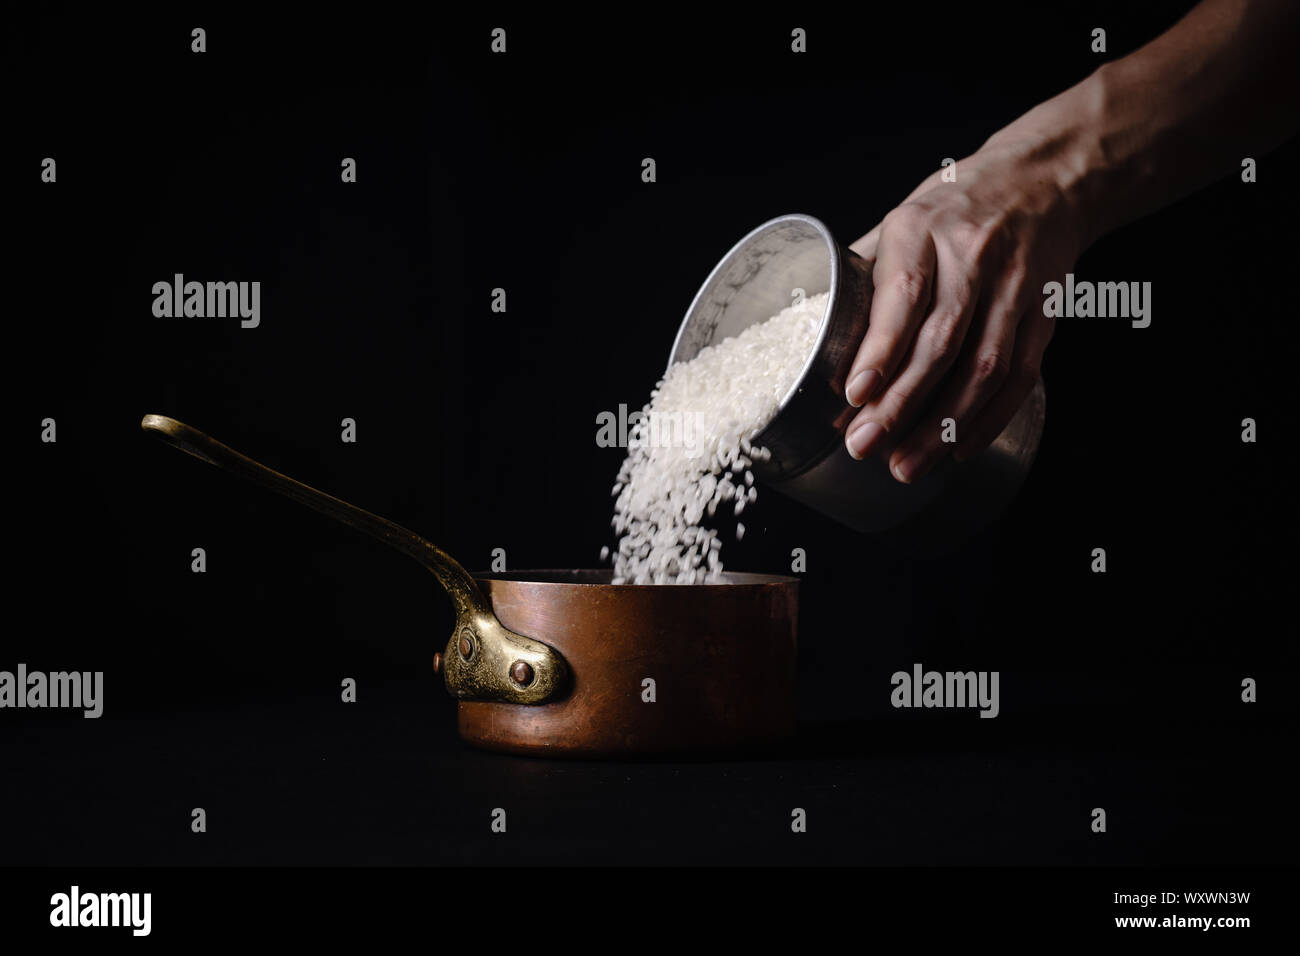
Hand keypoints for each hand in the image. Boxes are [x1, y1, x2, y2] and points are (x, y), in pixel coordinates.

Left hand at [844, 130, 1086, 482]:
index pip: (904, 293)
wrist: (1049, 177)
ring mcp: (1016, 284)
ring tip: (906, 464)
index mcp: (924, 226)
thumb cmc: (958, 205)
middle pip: (942, 340)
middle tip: (864, 446)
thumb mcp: (905, 218)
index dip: (880, 349)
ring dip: (943, 425)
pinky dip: (989, 418)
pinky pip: (1020, 374)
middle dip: (901, 403)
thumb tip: (818, 338)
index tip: (853, 394)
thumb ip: (866, 275)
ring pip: (984, 367)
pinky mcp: (1046, 311)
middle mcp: (974, 253)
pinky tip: (958, 449)